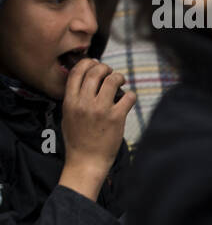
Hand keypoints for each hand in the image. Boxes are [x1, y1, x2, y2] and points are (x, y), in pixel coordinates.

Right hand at [59, 59, 134, 200]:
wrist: (86, 161)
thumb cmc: (77, 140)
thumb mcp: (67, 116)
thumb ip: (74, 99)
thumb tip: (85, 82)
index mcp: (70, 102)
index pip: (77, 73)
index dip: (87, 63)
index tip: (95, 64)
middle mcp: (84, 103)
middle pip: (95, 72)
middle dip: (105, 68)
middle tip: (110, 73)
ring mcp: (100, 110)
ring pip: (112, 80)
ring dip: (119, 77)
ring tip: (121, 81)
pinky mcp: (116, 118)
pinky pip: (128, 96)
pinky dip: (131, 95)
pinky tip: (128, 99)